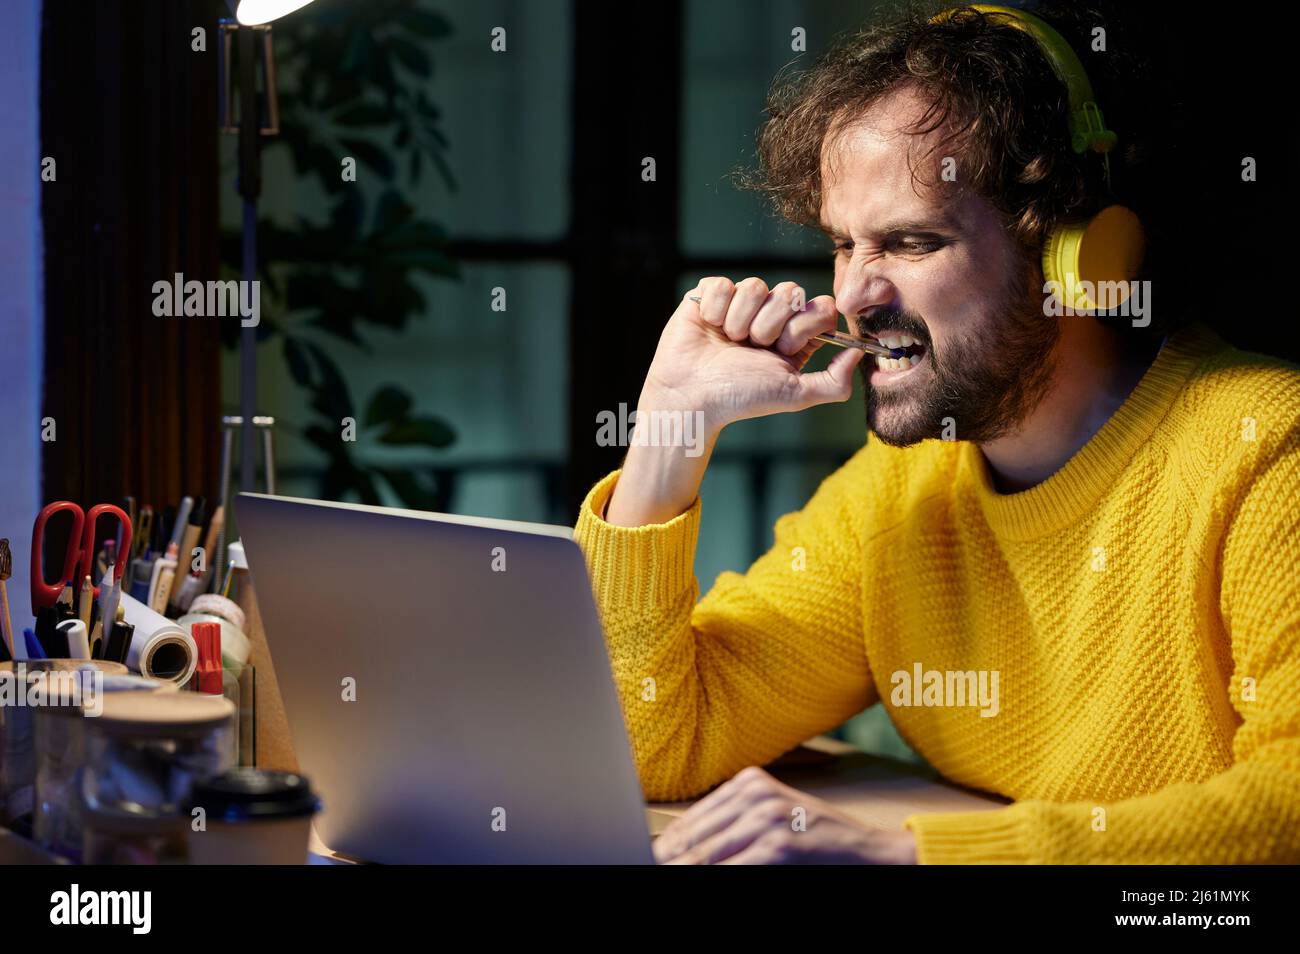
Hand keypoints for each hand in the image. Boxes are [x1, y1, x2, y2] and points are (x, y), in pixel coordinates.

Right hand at [641, 276, 864, 434]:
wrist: (692, 398)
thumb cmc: (740, 398)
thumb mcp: (795, 395)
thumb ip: (834, 382)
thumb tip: (860, 354)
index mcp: (796, 335)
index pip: (821, 306)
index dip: (805, 326)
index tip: (785, 349)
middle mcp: (771, 315)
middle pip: (790, 292)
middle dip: (770, 325)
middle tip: (752, 348)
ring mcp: (741, 303)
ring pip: (754, 286)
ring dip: (740, 322)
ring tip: (728, 343)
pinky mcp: (710, 294)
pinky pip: (723, 284)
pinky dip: (715, 310)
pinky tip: (709, 329)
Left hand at [653, 766, 918, 864]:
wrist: (864, 847)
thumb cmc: (815, 835)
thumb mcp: (770, 816)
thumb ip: (731, 824)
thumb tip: (683, 846)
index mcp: (750, 782)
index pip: (694, 816)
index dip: (669, 842)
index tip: (651, 854)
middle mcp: (756, 793)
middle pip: (697, 834)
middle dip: (673, 856)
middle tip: (650, 865)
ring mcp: (767, 817)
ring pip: (709, 853)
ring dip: (687, 867)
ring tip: (664, 873)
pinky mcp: (779, 845)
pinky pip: (733, 867)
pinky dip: (716, 875)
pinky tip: (699, 878)